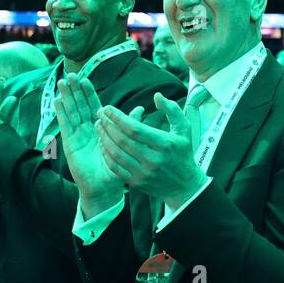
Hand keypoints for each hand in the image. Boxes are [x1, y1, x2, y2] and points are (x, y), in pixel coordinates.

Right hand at [57, 74, 122, 212]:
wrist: (104, 187)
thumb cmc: (115, 167)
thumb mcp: (125, 143)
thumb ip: (131, 125)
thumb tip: (141, 108)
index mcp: (100, 128)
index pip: (93, 106)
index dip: (88, 93)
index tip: (85, 79)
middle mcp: (87, 130)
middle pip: (80, 106)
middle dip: (75, 91)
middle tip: (71, 75)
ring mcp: (77, 136)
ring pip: (71, 112)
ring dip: (66, 97)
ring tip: (62, 82)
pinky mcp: (70, 144)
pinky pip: (65, 125)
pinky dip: (61, 113)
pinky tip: (57, 101)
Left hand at [96, 92, 205, 208]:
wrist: (184, 186)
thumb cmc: (183, 154)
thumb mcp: (184, 130)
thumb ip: (172, 110)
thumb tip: (157, 96)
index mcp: (165, 144)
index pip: (135, 129)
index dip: (118, 118)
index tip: (108, 108)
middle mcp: (153, 160)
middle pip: (123, 140)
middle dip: (107, 125)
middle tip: (99, 114)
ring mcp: (144, 173)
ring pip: (116, 154)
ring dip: (104, 138)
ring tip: (99, 126)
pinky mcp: (136, 182)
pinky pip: (115, 168)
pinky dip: (106, 154)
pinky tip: (103, 144)